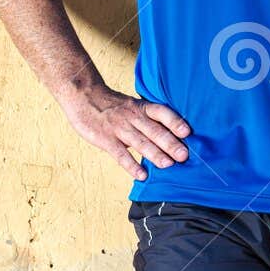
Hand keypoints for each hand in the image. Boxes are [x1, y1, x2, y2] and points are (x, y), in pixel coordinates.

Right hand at [59, 84, 190, 180]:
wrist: (82, 95)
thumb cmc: (112, 105)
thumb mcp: (132, 105)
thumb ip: (149, 119)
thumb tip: (173, 135)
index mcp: (141, 108)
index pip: (161, 112)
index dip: (174, 121)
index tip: (187, 132)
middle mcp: (132, 117)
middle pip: (154, 130)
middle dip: (170, 143)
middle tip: (184, 155)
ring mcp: (119, 128)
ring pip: (140, 142)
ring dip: (155, 154)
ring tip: (168, 165)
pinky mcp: (106, 139)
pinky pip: (121, 154)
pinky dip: (131, 165)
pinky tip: (142, 175)